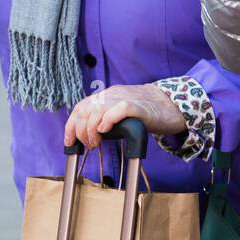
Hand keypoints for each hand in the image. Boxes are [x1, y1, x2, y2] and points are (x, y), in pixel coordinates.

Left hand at [63, 83, 186, 149]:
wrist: (170, 104)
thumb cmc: (146, 112)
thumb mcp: (120, 111)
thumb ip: (106, 116)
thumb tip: (89, 133)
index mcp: (107, 95)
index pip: (81, 106)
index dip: (71, 125)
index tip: (69, 142)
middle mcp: (113, 94)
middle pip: (85, 109)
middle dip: (80, 130)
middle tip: (88, 145)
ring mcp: (125, 98)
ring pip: (97, 109)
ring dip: (91, 130)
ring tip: (96, 143)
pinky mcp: (138, 107)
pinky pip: (119, 109)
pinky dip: (108, 120)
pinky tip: (106, 130)